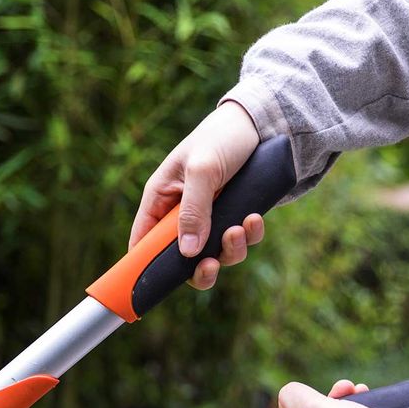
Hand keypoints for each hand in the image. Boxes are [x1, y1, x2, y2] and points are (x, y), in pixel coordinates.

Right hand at [129, 101, 264, 290]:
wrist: (265, 121)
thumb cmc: (221, 137)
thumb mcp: (202, 170)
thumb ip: (193, 211)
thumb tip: (187, 253)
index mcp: (161, 199)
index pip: (143, 241)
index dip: (143, 266)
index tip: (151, 285)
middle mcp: (182, 214)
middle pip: (180, 259)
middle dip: (197, 268)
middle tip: (210, 266)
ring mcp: (210, 218)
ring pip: (213, 254)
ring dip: (228, 250)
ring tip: (239, 229)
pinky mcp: (234, 217)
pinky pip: (239, 241)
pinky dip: (248, 236)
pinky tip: (254, 218)